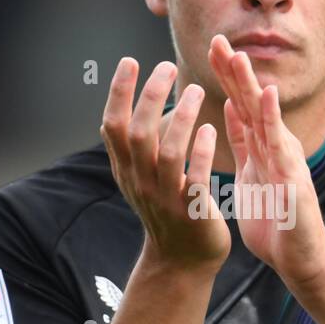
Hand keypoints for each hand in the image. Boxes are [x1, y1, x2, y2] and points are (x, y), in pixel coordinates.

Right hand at [100, 57, 229, 272]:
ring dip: (182, 118)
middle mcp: (140, 182)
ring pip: (168, 153)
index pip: (113, 125)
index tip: (130, 61)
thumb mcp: (139, 179)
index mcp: (127, 170)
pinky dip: (202, 152)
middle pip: (138, 133)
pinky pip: (195, 178)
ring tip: (197, 92)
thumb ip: (130, 148)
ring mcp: (165, 198)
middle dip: (151, 96)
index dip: (118, 92)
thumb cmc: (166, 211)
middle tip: (168, 67)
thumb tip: (118, 109)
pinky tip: (212, 130)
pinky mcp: (191, 211)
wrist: (181, 262)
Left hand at [208, 34, 324, 286]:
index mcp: (262, 150)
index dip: (227, 79)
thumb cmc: (276, 225)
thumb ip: (243, 147)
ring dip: (251, 85)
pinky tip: (267, 95)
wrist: (299, 260)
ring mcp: (286, 161)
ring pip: (265, 117)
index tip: (211, 50)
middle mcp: (276, 149)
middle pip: (252, 103)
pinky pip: (280, 145)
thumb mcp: (252, 178)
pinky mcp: (292, 178)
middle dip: (234, 71)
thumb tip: (229, 115)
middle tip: (217, 40)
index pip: (242, 107)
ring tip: (238, 56)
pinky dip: (273, 118)